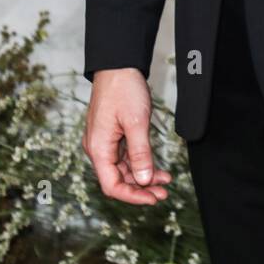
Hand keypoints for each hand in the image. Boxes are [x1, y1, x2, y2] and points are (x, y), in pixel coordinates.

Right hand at [82, 68, 171, 204]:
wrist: (118, 64)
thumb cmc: (123, 89)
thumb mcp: (136, 122)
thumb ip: (140, 153)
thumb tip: (143, 181)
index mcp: (98, 148)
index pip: (112, 185)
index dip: (133, 196)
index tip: (153, 199)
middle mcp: (98, 148)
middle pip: (117, 179)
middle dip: (141, 188)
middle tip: (164, 193)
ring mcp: (104, 141)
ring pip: (123, 169)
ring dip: (143, 177)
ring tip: (165, 180)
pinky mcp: (112, 134)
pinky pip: (125, 156)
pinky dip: (140, 163)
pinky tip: (156, 167)